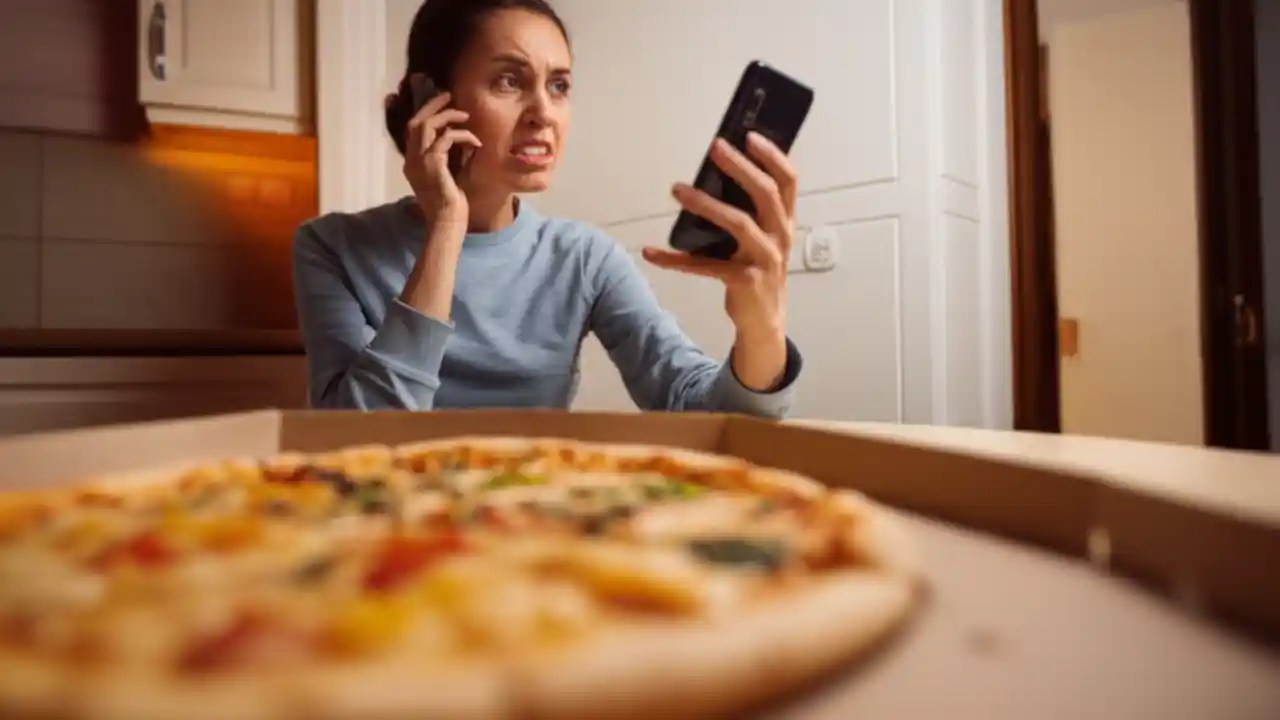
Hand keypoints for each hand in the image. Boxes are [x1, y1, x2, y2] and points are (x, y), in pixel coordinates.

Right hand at [396, 90, 481, 228]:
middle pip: (416, 122)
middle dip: (432, 106)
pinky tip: (475, 143)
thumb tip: (462, 139)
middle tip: (448, 95)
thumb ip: (449, 158)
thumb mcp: (448, 176)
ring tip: (464, 116)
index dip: (424, 113)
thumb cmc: (451, 205)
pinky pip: (446, 138)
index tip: (440, 102)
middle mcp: (411, 160)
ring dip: (447, 116)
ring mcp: (419, 162)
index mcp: (412, 163)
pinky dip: (463, 136)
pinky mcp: (433, 165)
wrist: (447, 223)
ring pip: (427, 125)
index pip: (412, 130)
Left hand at [643, 132, 796, 389]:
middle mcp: (780, 237)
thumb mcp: (761, 240)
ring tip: (677, 189)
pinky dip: (674, 259)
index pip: (788, 181)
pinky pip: (704, 265)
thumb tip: (714, 176)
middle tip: (715, 147)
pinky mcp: (744, 281)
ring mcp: (765, 259)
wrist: (763, 323)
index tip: (749, 135)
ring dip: (706, 204)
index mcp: (784, 222)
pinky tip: (650, 252)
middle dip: (740, 167)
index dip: (772, 156)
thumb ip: (748, 212)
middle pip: (765, 194)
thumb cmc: (756, 271)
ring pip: (739, 222)